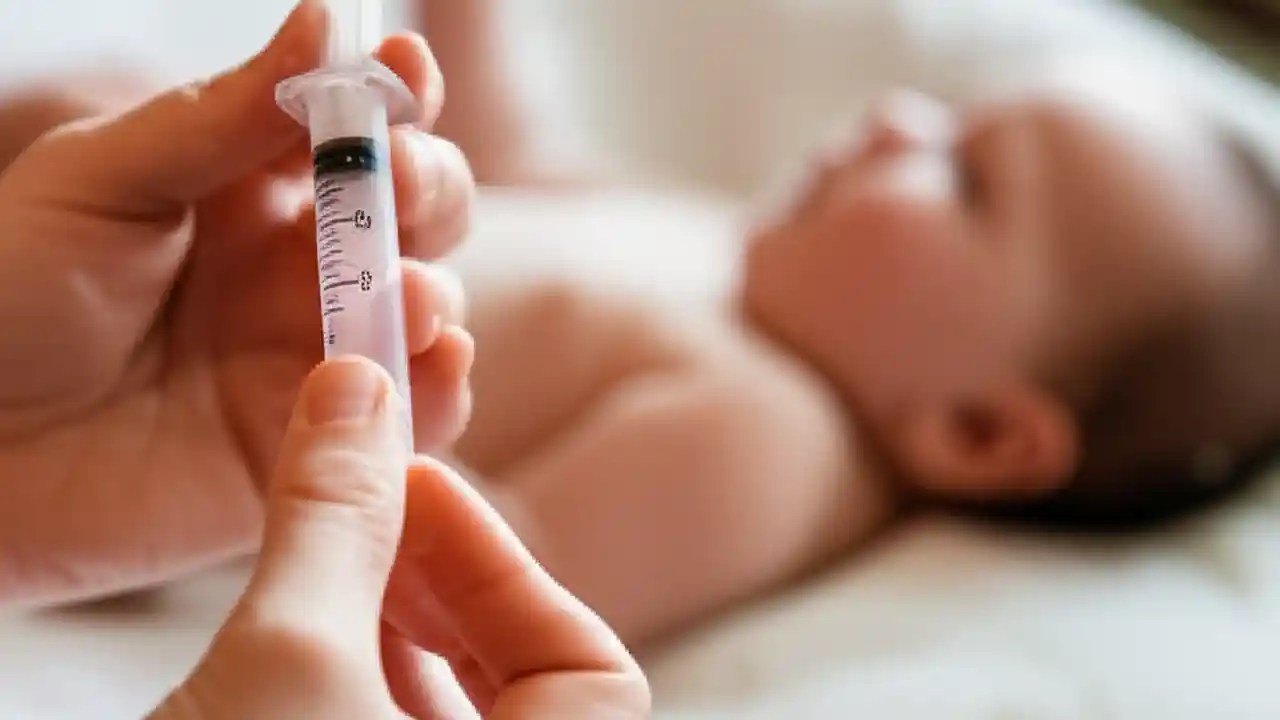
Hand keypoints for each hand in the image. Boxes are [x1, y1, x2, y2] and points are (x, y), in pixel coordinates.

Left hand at [0, 0, 474, 604]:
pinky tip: (434, 359)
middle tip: (398, 184)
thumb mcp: (99, 180)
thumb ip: (220, 116)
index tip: (405, 70)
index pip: (353, 128)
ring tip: (404, 293)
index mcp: (246, 187)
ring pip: (429, 307)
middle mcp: (297, 266)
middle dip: (428, 188)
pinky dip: (441, 386)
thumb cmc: (5, 302)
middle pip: (414, 212)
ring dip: (435, 289)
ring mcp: (316, 354)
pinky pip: (414, 413)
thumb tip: (326, 23)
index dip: (393, 95)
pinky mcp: (327, 444)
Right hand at [151, 359, 649, 718]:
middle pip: (530, 688)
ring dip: (401, 631)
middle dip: (449, 587)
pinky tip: (310, 635)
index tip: (414, 485)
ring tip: (334, 564)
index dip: (504, 564)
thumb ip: (337, 522)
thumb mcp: (285, 663)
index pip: (591, 670)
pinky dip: (362, 686)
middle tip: (374, 510)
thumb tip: (359, 393)